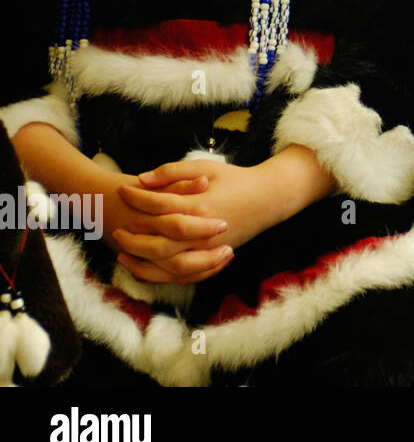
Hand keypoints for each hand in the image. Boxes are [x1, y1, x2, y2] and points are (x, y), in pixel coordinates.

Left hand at [114, 160, 276, 282]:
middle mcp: (202, 232)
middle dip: (132, 238)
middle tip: (116, 229)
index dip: (135, 198)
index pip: (157, 205)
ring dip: (141, 262)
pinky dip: (161, 275)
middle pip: (157, 244)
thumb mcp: (207, 166)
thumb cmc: (236, 179)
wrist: (268, 198)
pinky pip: (182, 275)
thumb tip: (142, 179)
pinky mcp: (211, 257)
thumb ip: (174, 171)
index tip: (121, 191)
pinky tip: (144, 266)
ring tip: (122, 252)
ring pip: (167, 266)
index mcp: (199, 205)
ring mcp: (207, 248)